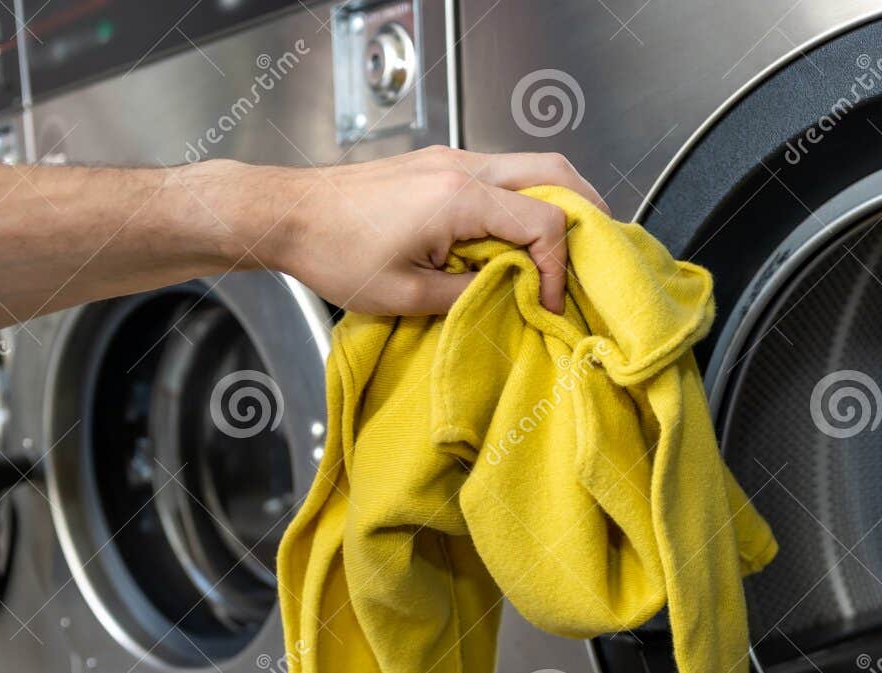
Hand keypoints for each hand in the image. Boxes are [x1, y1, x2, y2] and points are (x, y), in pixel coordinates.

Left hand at [257, 146, 607, 315]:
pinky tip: (518, 239)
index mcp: (459, 197)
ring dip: (556, 206)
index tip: (547, 303)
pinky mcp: (440, 165)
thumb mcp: (409, 296)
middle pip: (556, 173)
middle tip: (594, 256)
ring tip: (560, 253)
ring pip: (533, 168)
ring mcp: (452, 160)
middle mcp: (463, 167)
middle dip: (586, 215)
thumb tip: (514, 294)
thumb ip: (472, 293)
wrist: (288, 214)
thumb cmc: (336, 253)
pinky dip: (526, 202)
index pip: (545, 222)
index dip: (559, 268)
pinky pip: (503, 175)